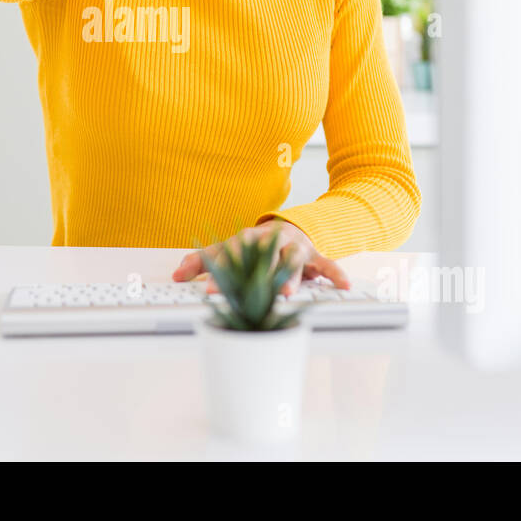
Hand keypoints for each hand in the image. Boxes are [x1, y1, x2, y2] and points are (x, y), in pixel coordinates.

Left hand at [171, 219, 351, 295]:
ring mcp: (295, 248)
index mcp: (248, 239)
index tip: (206, 290)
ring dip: (291, 276)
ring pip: (293, 262)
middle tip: (250, 293)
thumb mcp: (228, 250)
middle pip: (263, 259)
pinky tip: (345, 287)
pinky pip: (328, 265)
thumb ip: (202, 261)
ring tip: (287, 294)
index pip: (230, 255)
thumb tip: (175, 275)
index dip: (218, 272)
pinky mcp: (315, 256)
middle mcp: (272, 241)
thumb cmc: (254, 246)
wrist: (290, 227)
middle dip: (257, 276)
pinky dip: (336, 274)